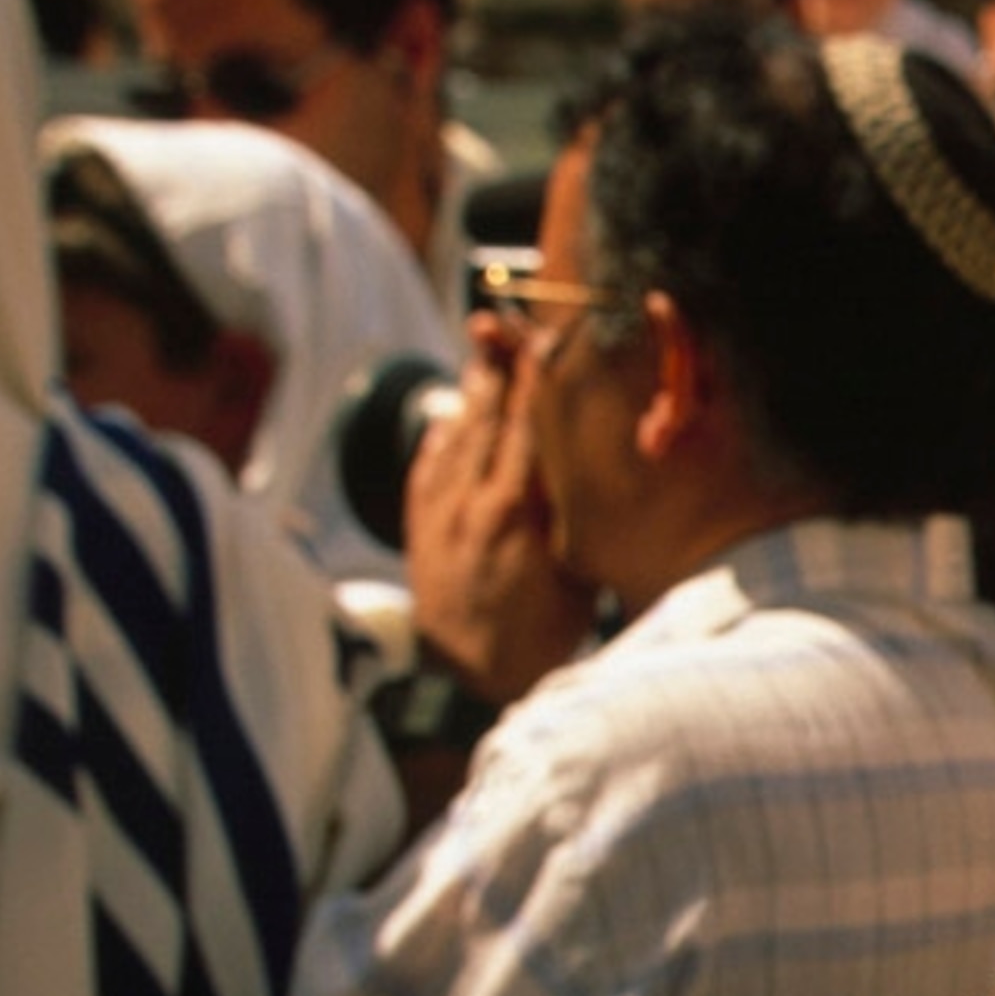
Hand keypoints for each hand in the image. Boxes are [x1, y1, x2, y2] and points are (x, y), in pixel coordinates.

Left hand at [403, 315, 594, 705]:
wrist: (469, 673)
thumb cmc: (539, 633)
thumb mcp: (574, 573)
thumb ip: (567, 516)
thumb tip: (572, 468)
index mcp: (516, 509)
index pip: (527, 423)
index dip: (535, 376)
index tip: (545, 337)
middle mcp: (472, 498)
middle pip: (485, 413)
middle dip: (495, 365)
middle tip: (501, 321)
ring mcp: (441, 508)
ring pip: (456, 431)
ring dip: (471, 389)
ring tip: (482, 350)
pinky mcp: (421, 522)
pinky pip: (430, 461)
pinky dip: (445, 431)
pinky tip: (455, 414)